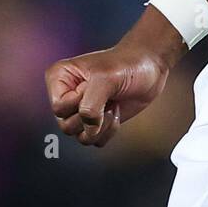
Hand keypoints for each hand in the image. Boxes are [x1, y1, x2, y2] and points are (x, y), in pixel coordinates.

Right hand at [44, 32, 175, 147]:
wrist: (149, 69)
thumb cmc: (126, 65)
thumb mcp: (106, 78)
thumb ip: (91, 105)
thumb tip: (89, 129)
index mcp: (58, 77)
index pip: (59, 108)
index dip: (80, 101)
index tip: (94, 84)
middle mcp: (65, 95)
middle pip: (66, 126)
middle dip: (93, 115)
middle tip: (107, 95)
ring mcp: (78, 111)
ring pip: (80, 136)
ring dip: (103, 124)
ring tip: (112, 104)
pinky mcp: (94, 123)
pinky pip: (95, 141)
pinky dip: (109, 130)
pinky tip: (116, 111)